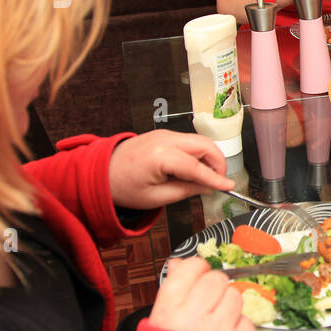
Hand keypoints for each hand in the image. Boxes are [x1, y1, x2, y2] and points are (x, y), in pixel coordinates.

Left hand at [109, 131, 235, 209]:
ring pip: (199, 141)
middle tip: (220, 180)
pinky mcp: (163, 134)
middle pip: (204, 145)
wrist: (101, 172)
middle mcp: (164, 139)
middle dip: (217, 162)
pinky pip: (189, 141)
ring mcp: (164, 134)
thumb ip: (186, 190)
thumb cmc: (123, 187)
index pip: (196, 167)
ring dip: (209, 157)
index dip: (216, 178)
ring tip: (207, 177)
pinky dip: (198, 153)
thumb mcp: (156, 197)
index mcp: (160, 157)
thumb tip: (208, 187)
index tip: (229, 186)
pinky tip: (195, 169)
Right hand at [150, 257, 256, 330]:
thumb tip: (180, 264)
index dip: (197, 271)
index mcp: (169, 310)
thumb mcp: (156, 326)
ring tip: (216, 327)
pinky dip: (240, 329)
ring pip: (236, 296)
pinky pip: (248, 322)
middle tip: (207, 306)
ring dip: (229, 307)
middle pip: (218, 279)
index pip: (192, 268)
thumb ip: (171, 292)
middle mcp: (196, 316)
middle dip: (215, 289)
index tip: (197, 279)